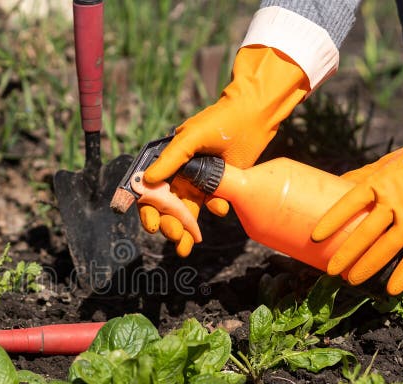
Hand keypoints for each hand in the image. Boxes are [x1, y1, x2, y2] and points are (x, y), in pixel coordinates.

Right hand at [140, 46, 309, 254]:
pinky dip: (215, 210)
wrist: (254, 116)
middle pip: (167, 206)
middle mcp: (180, 174)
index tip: (152, 225)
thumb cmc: (218, 122)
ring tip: (185, 248)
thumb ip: (170, 159)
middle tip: (175, 236)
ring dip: (185, 230)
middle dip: (168, 224)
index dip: (148, 209)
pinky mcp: (219, 186)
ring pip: (187, 211)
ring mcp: (199, 182)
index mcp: (167, 163)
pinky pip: (212, 205)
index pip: (150, 191)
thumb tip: (148, 180)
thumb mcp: (190, 138)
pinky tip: (220, 208)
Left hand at [311, 127, 402, 294]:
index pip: (350, 203)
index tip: (316, 237)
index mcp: (381, 183)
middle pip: (365, 232)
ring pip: (387, 247)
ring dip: (367, 266)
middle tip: (330, 270)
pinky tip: (391, 289)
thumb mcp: (388, 163)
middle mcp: (396, 202)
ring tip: (351, 280)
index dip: (332, 220)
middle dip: (346, 254)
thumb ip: (364, 176)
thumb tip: (333, 184)